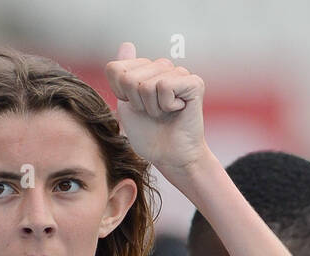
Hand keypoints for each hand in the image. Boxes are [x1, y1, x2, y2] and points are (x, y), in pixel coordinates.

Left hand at [103, 42, 210, 181]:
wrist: (170, 156)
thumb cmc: (149, 136)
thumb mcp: (126, 106)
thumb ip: (122, 76)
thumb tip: (126, 44)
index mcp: (144, 70)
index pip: (115, 69)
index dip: (120, 94)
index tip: (134, 107)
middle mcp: (162, 67)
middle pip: (129, 78)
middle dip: (136, 103)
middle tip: (152, 114)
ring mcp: (179, 73)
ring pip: (147, 85)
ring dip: (151, 108)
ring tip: (164, 113)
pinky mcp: (194, 82)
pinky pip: (165, 87)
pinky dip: (166, 105)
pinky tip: (177, 110)